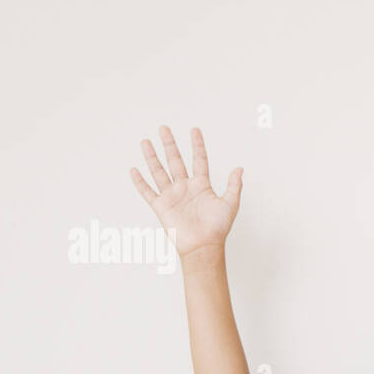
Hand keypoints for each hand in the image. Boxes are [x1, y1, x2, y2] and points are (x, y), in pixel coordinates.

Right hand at [129, 126, 241, 261]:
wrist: (203, 246)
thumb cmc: (218, 228)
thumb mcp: (230, 204)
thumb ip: (234, 185)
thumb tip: (240, 168)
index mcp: (201, 186)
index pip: (199, 160)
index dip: (197, 145)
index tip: (194, 130)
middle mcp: (185, 188)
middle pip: (175, 161)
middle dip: (169, 144)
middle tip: (163, 128)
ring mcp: (172, 196)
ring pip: (159, 171)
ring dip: (151, 157)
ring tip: (146, 141)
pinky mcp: (161, 206)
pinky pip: (147, 191)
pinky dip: (140, 182)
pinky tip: (133, 170)